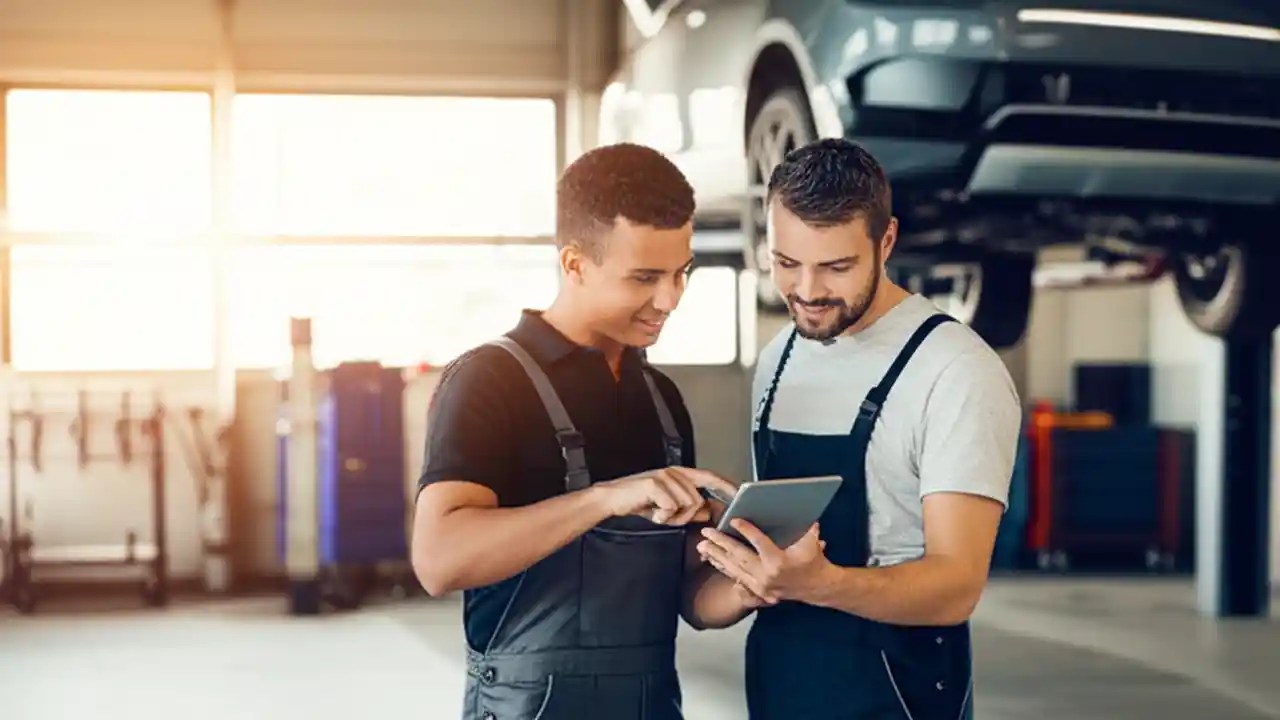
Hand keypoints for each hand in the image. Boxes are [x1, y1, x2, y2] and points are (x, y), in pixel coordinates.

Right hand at [593, 467, 719, 525]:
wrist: (612, 499)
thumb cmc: (640, 502)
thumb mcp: (669, 508)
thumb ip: (689, 509)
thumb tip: (708, 511)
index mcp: (680, 475)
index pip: (709, 477)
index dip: (725, 485)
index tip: (738, 494)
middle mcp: (675, 472)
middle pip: (697, 500)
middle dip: (685, 516)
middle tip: (667, 518)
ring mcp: (665, 476)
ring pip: (685, 505)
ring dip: (672, 517)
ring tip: (657, 514)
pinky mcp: (655, 483)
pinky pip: (671, 507)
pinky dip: (662, 516)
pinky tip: (652, 513)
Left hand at [697, 521, 831, 604]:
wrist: (817, 587)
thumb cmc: (813, 561)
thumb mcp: (811, 542)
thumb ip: (804, 527)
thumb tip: (797, 509)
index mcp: (779, 562)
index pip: (759, 543)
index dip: (746, 530)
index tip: (734, 520)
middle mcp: (767, 575)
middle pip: (739, 556)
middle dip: (721, 543)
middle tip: (707, 532)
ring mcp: (761, 585)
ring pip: (734, 568)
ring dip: (717, 556)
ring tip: (703, 545)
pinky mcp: (758, 591)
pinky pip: (736, 577)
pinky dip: (724, 567)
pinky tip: (713, 559)